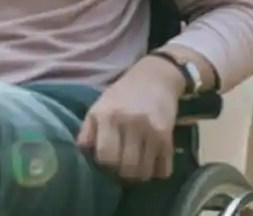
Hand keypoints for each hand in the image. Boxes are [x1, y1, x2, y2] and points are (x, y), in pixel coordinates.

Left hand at [77, 56, 183, 181]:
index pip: (105, 156)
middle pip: (126, 168)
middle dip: (121, 174)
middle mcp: (130, 123)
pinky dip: (156, 172)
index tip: (106, 162)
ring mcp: (151, 131)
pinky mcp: (169, 137)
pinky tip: (150, 162)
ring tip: (134, 166)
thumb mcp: (98, 107)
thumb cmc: (121, 95)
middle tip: (120, 167)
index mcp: (108, 116)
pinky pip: (164, 170)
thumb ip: (88, 132)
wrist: (154, 78)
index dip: (104, 165)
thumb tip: (83, 156)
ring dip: (138, 175)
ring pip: (145, 172)